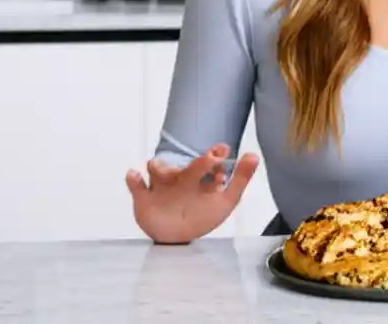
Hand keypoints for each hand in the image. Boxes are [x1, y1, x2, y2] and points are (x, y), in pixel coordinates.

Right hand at [125, 144, 259, 244]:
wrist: (176, 237)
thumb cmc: (201, 214)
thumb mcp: (226, 200)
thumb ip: (241, 179)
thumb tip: (253, 155)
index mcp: (199, 178)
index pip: (207, 161)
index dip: (216, 154)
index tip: (223, 151)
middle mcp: (180, 179)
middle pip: (186, 167)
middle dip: (198, 163)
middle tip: (211, 159)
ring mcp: (161, 187)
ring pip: (157, 169)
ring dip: (162, 168)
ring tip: (167, 172)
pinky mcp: (144, 198)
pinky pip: (136, 186)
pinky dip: (134, 181)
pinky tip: (135, 176)